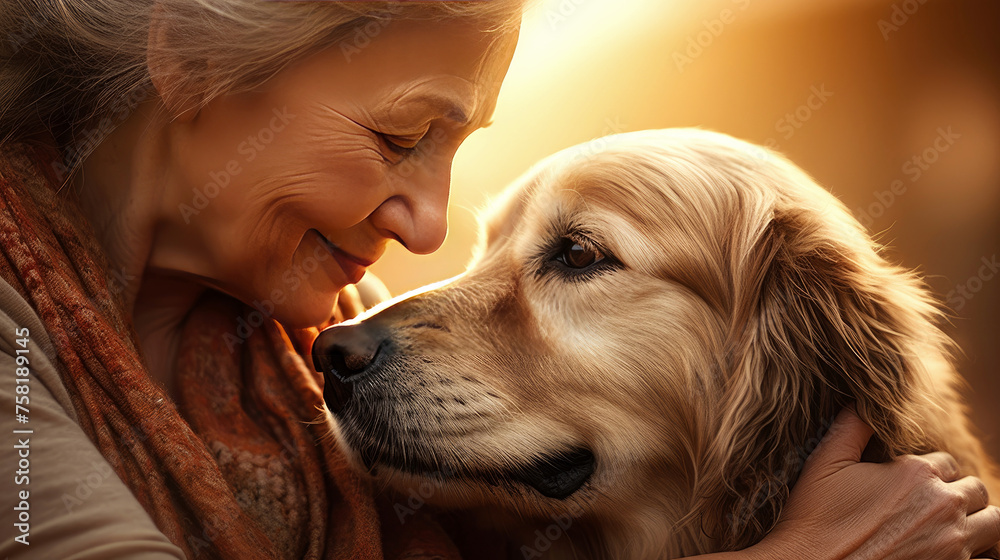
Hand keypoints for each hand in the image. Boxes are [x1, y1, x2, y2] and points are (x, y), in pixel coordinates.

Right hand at [754, 408, 999, 559]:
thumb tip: (861, 402)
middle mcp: (943, 505)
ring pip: (993, 523)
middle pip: (976, 490)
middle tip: (932, 508)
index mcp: (916, 473)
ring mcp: (953, 544)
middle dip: (959, 495)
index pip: (946, 462)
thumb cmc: (815, 518)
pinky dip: (979, 555)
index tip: (909, 487)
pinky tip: (956, 554)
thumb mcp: (825, 462)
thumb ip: (851, 427)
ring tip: (953, 529)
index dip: (929, 472)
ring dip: (979, 523)